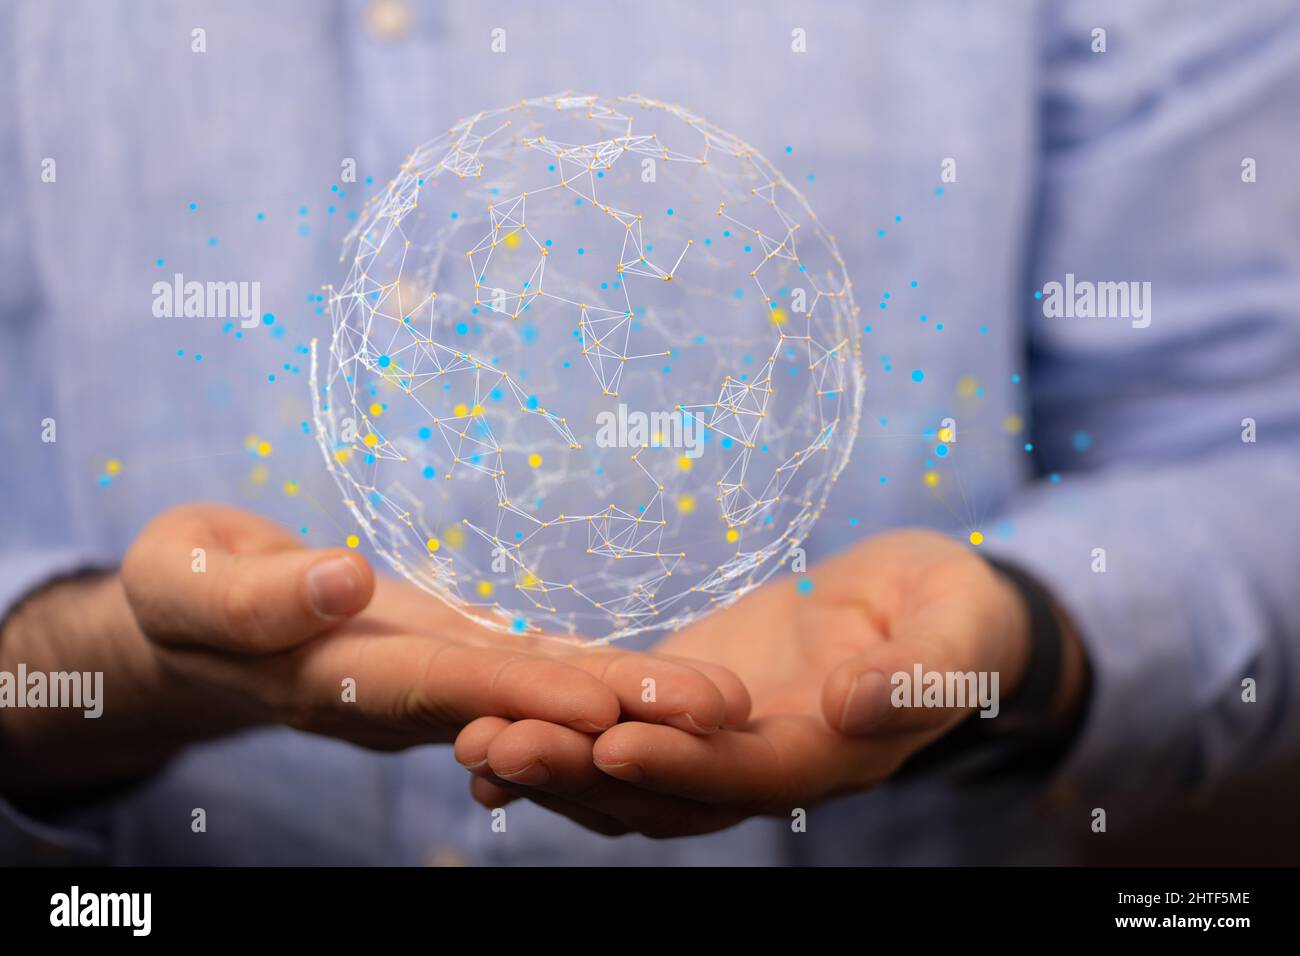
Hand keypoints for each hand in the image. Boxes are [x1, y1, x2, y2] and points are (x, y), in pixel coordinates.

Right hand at [0, 504, 746, 797]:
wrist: (202, 617)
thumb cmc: (182, 588)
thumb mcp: (189, 577)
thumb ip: (258, 593)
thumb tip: (339, 580)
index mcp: (338, 677)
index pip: (445, 688)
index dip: (525, 696)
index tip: (604, 706)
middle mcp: (405, 696)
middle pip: (522, 706)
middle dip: (622, 714)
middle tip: (722, 714)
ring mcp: (437, 681)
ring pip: (542, 695)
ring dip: (634, 702)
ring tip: (727, 703)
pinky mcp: (455, 655)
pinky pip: (534, 670)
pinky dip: (598, 675)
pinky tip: (665, 680)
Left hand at [454, 530, 1079, 837]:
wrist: (924, 608)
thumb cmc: (952, 613)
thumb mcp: (956, 629)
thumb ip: (921, 674)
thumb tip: (859, 705)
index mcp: (831, 755)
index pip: (747, 775)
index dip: (682, 766)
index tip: (612, 743)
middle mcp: (764, 767)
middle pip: (664, 791)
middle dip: (580, 773)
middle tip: (497, 746)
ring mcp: (721, 742)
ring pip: (627, 775)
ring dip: (551, 765)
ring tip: (471, 741)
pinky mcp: (689, 705)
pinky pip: (618, 731)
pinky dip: (558, 736)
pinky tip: (488, 733)